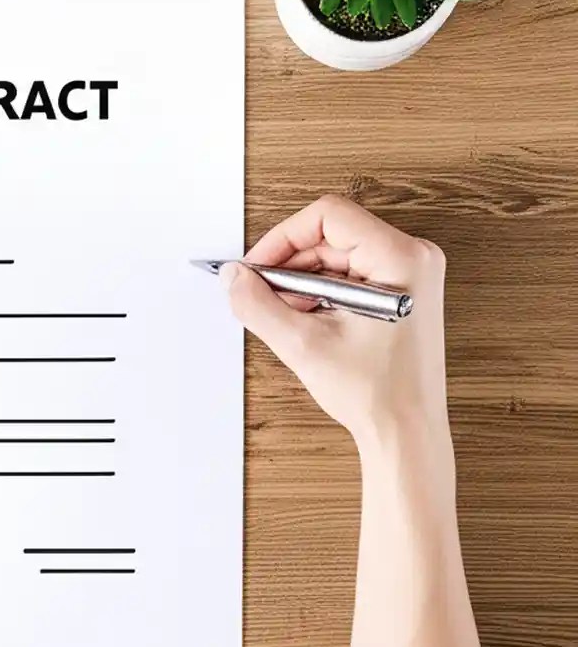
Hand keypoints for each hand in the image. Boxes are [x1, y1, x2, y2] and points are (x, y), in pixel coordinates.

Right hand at [223, 195, 447, 448]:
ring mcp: (409, 274)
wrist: (405, 431)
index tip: (257, 266)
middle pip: (330, 234)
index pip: (328, 215)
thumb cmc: (378, 393)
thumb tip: (234, 277)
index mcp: (401, 259)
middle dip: (289, 264)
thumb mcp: (303, 344)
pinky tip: (308, 320)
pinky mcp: (400, 291)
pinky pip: (348, 272)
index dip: (283, 238)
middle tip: (263, 295)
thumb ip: (258, 304)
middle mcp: (412, 258)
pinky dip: (319, 291)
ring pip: (335, 254)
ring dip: (302, 280)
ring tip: (289, 315)